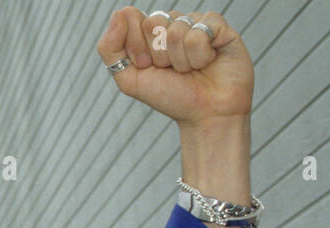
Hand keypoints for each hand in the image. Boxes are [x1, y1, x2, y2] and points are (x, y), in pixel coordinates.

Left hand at [97, 8, 252, 128]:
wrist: (205, 115)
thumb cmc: (170, 97)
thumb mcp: (130, 79)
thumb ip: (110, 48)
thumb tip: (119, 11)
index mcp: (149, 32)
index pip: (131, 17)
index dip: (136, 46)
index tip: (146, 66)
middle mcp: (172, 23)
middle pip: (153, 21)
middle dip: (158, 55)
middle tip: (170, 70)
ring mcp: (196, 23)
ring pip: (177, 29)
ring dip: (180, 60)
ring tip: (191, 70)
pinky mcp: (219, 26)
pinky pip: (200, 32)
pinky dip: (200, 56)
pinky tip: (207, 62)